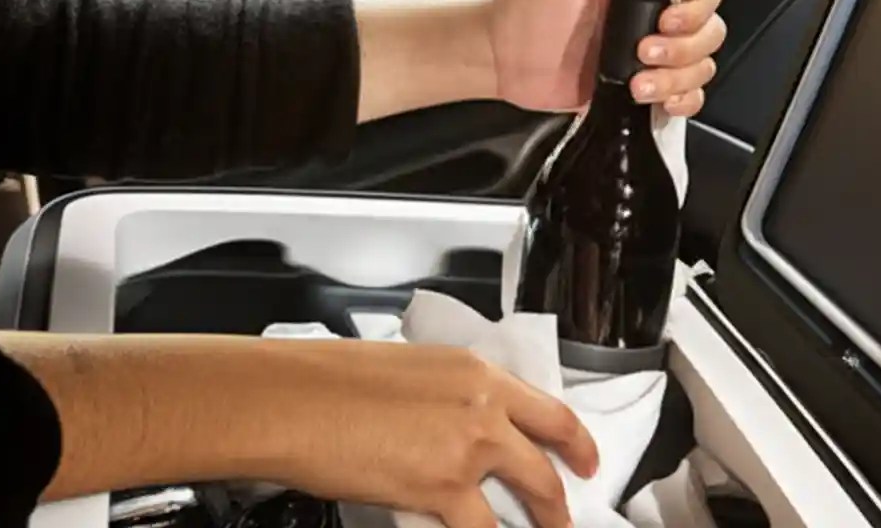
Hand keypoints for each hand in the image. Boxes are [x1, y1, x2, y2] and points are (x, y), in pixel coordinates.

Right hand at [282, 340, 596, 527]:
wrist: (295, 400)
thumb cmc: (331, 379)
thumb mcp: (409, 368)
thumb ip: (448, 395)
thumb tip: (455, 422)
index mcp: (475, 373)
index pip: (547, 408)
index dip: (576, 439)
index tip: (585, 455)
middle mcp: (482, 407)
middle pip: (547, 458)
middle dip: (563, 493)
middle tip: (567, 512)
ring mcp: (467, 450)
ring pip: (530, 496)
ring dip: (540, 524)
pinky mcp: (444, 489)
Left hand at [488, 0, 727, 117]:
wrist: (497, 53)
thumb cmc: (526, 1)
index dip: (697, 10)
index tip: (666, 21)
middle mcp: (651, 16)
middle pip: (709, 33)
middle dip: (684, 51)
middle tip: (642, 53)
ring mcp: (646, 55)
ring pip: (699, 68)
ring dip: (678, 81)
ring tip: (637, 83)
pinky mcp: (636, 88)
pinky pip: (682, 99)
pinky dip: (681, 103)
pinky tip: (655, 101)